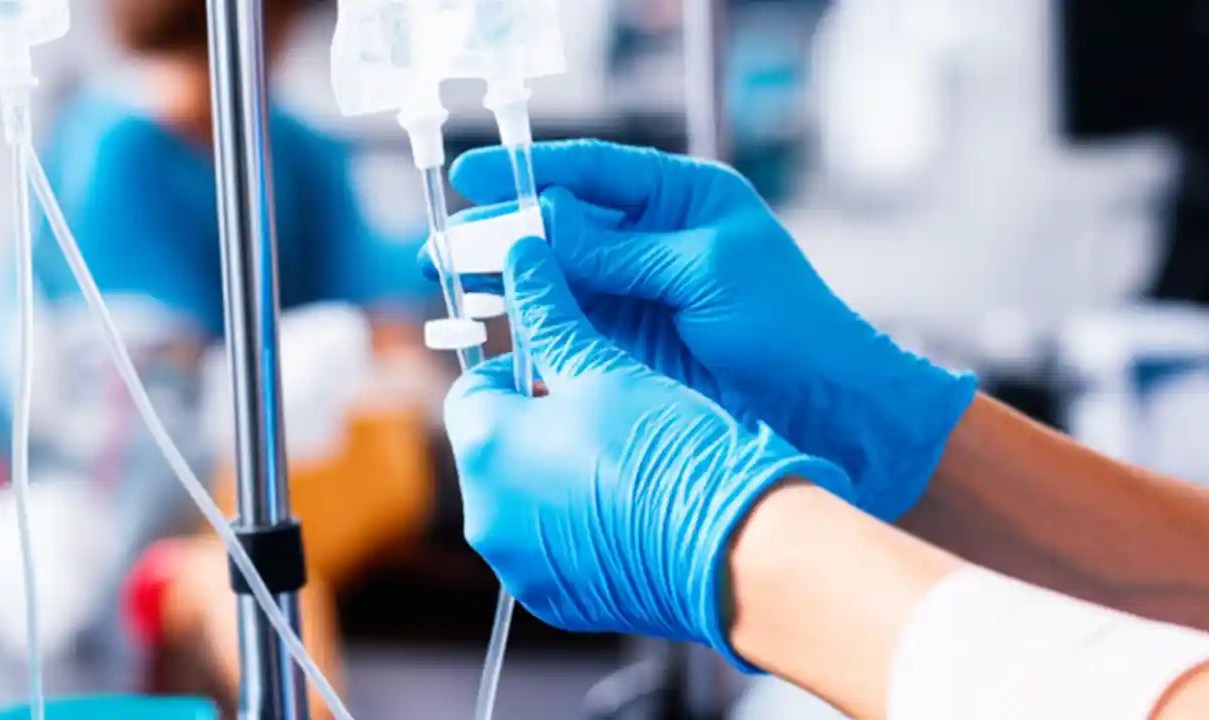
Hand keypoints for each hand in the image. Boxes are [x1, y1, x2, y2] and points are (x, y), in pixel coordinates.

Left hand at [444, 236, 853, 665]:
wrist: (735, 547)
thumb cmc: (671, 450)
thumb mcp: (606, 366)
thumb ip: (551, 313)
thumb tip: (523, 258)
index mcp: (482, 448)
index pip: (473, 388)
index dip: (523, 369)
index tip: (571, 367)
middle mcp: (485, 515)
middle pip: (496, 447)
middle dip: (540, 424)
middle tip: (607, 411)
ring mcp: (519, 568)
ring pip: (524, 499)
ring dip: (559, 475)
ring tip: (627, 459)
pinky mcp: (557, 602)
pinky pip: (552, 548)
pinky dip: (579, 525)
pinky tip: (632, 506)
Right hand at [446, 140, 976, 521]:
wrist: (827, 406)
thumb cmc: (789, 325)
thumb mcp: (704, 272)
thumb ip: (623, 250)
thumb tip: (548, 220)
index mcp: (683, 199)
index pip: (594, 171)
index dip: (529, 170)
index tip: (473, 174)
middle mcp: (655, 241)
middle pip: (566, 225)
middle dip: (505, 229)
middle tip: (446, 241)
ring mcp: (641, 294)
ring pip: (560, 277)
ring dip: (508, 278)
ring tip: (453, 280)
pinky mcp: (633, 343)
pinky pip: (571, 322)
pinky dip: (533, 321)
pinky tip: (494, 321)